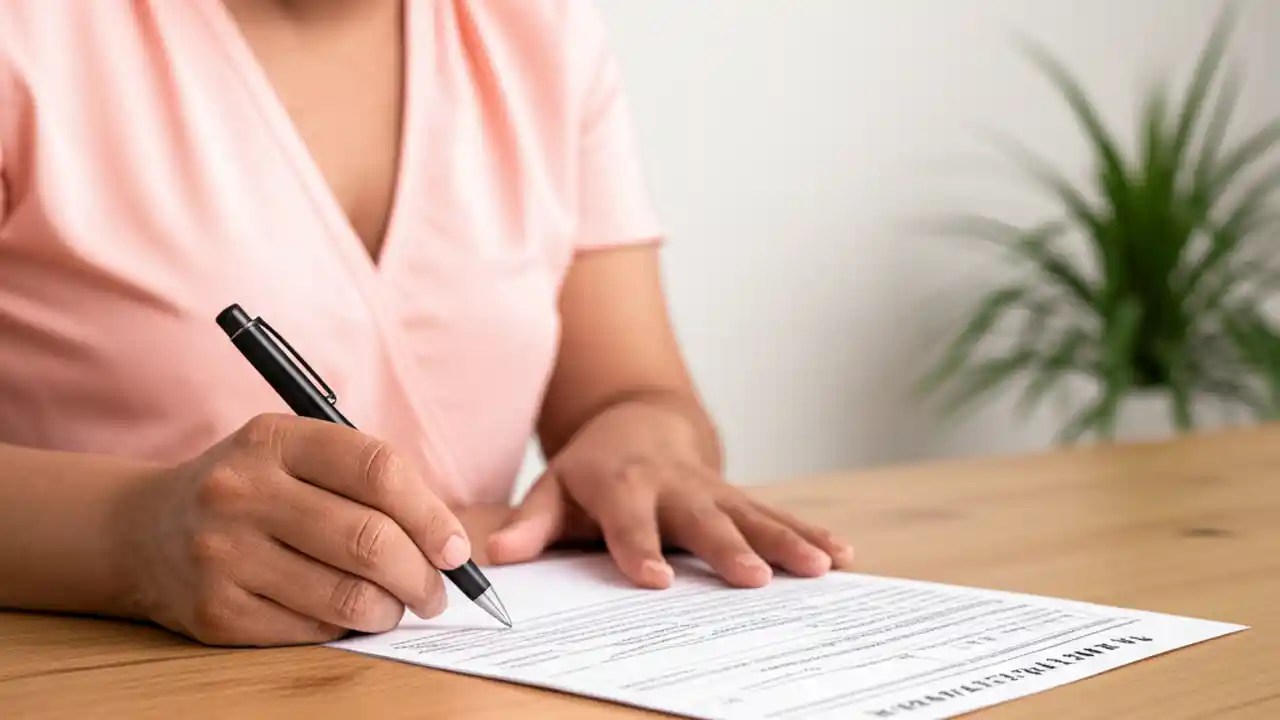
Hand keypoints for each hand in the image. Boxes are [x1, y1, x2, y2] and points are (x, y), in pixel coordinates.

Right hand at [116, 414, 468, 645]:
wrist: (142, 529)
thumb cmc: (252, 489)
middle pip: (369, 540)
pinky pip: (312, 631)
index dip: (430, 513)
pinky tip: (343, 614)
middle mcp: (242, 492)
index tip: (456, 547)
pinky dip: (345, 628)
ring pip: (347, 596)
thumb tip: (448, 542)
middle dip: (422, 575)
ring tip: (396, 604)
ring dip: (390, 609)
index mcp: (275, 438)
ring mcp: (223, 554)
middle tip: (436, 591)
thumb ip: (366, 481)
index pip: (378, 470)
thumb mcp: (295, 454)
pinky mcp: (215, 612)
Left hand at [487, 401, 853, 587]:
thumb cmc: (593, 468)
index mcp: (623, 484)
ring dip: (787, 540)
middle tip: (754, 579)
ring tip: (820, 568)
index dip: (639, 548)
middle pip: (702, 518)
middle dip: (729, 548)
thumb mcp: (555, 487)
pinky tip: (842, 556)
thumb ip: (532, 523)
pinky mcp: (740, 496)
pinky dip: (812, 532)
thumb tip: (496, 556)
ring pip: (753, 514)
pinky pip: (778, 514)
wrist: (640, 422)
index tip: (654, 579)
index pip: (629, 520)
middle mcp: (674, 485)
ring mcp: (714, 490)